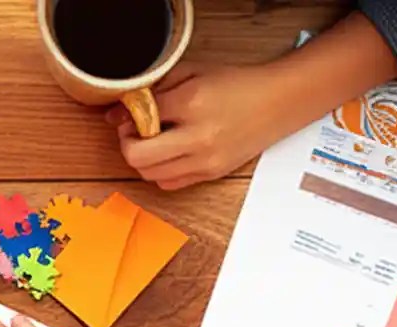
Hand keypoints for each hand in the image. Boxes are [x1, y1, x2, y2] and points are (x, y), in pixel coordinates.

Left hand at [107, 63, 289, 190]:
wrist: (279, 102)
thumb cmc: (237, 84)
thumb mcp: (193, 73)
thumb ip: (154, 89)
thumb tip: (117, 113)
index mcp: (192, 103)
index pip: (140, 118)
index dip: (126, 116)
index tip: (126, 113)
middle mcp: (198, 137)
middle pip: (136, 156)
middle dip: (126, 143)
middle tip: (133, 132)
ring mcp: (205, 160)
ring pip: (149, 174)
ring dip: (141, 159)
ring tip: (152, 142)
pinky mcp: (211, 175)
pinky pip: (169, 183)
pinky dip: (160, 171)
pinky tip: (168, 154)